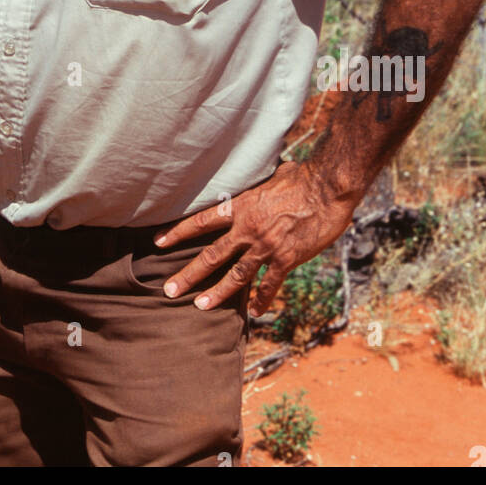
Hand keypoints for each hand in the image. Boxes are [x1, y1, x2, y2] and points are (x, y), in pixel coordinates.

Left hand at [153, 160, 357, 313]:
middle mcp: (248, 229)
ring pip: (235, 275)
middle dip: (188, 274)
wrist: (327, 188)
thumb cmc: (302, 176)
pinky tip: (254, 311)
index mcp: (241, 206)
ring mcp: (266, 246)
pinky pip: (269, 284)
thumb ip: (258, 183)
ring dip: (216, 293)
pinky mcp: (286, 259)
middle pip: (211, 255)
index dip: (178, 232)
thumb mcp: (270, 175)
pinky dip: (261, 299)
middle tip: (169, 290)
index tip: (158, 241)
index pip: (201, 222)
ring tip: (200, 306)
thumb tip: (254, 172)